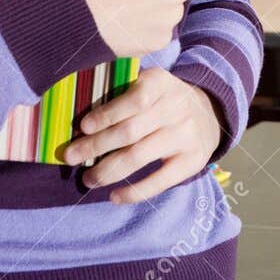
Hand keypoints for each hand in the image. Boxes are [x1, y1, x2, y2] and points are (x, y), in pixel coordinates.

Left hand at [60, 67, 220, 202]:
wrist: (209, 114)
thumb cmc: (162, 100)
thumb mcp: (149, 83)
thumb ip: (121, 90)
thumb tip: (80, 115)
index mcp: (161, 83)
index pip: (134, 99)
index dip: (107, 114)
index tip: (83, 127)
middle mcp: (176, 108)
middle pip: (130, 131)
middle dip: (96, 146)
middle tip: (70, 156)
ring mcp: (186, 135)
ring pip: (139, 156)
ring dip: (108, 171)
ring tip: (88, 179)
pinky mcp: (193, 161)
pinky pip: (160, 181)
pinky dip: (134, 192)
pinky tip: (114, 196)